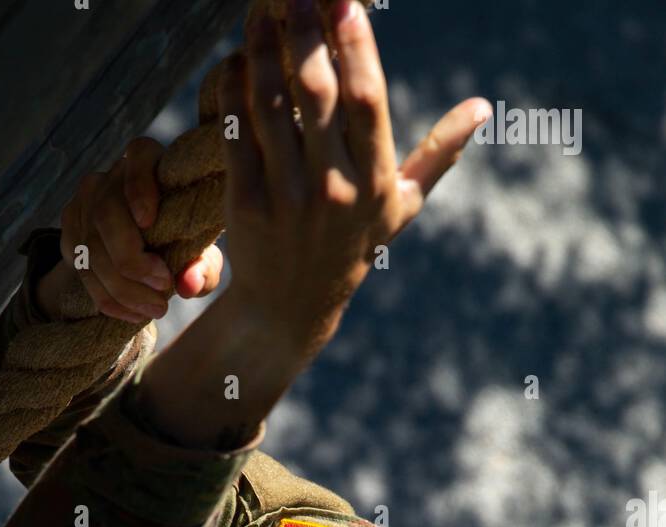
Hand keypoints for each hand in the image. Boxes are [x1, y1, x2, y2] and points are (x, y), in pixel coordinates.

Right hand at [47, 137, 223, 322]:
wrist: (146, 244)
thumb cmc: (182, 238)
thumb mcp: (201, 251)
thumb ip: (203, 266)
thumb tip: (189, 284)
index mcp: (148, 162)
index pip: (139, 157)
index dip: (139, 186)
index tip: (148, 221)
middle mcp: (110, 177)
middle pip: (107, 215)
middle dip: (132, 261)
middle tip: (162, 293)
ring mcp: (85, 201)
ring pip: (90, 248)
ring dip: (122, 289)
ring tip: (153, 310)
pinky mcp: (70, 227)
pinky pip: (81, 268)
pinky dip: (108, 298)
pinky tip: (132, 314)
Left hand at [218, 0, 490, 354]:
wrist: (291, 307)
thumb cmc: (352, 247)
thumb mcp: (401, 207)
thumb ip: (439, 153)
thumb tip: (482, 108)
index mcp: (375, 181)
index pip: (367, 99)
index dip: (355, 44)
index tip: (343, 0)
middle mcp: (333, 189)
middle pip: (318, 92)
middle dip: (306, 32)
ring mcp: (286, 198)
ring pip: (270, 107)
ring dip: (262, 52)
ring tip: (259, 15)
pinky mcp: (246, 206)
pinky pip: (237, 136)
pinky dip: (233, 93)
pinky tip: (235, 61)